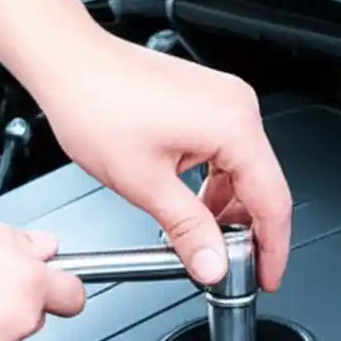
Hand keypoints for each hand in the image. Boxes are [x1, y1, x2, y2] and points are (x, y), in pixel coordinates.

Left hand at [22, 29, 292, 290]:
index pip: (272, 201)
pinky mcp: (208, 103)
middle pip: (262, 186)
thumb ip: (189, 231)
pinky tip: (193, 207)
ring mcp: (224, 102)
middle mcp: (238, 108)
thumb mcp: (145, 184)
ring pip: (243, 172)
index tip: (267, 277)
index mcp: (234, 125)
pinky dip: (214, 185)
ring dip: (226, 210)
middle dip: (246, 232)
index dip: (273, 248)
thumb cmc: (96, 104)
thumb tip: (213, 265)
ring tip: (200, 240)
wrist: (68, 63)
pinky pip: (226, 153)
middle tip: (227, 266)